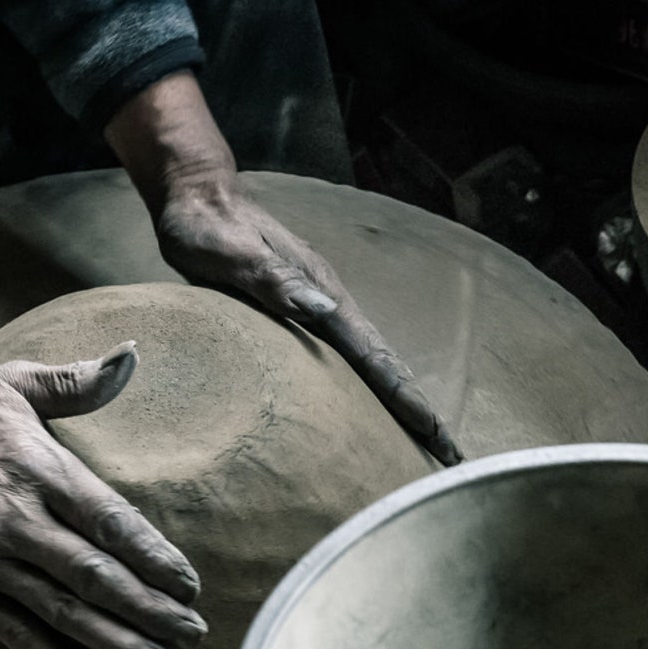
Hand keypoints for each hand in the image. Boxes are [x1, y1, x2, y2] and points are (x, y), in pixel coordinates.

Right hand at [0, 346, 205, 648]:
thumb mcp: (6, 384)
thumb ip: (73, 382)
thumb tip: (132, 355)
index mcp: (34, 468)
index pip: (109, 519)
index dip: (154, 555)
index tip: (190, 583)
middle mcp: (13, 519)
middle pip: (93, 574)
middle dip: (148, 608)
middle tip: (194, 633)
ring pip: (60, 611)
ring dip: (114, 642)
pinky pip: (10, 632)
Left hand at [105, 70, 461, 465]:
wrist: (198, 195)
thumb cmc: (206, 227)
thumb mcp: (232, 254)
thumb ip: (274, 280)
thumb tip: (325, 308)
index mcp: (323, 294)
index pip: (374, 356)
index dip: (404, 396)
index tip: (434, 431)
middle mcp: (330, 304)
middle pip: (385, 365)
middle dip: (418, 409)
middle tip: (450, 453)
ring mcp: (320, 310)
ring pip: (371, 364)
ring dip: (400, 402)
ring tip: (426, 440)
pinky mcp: (303, 316)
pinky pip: (347, 360)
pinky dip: (370, 387)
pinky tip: (372, 408)